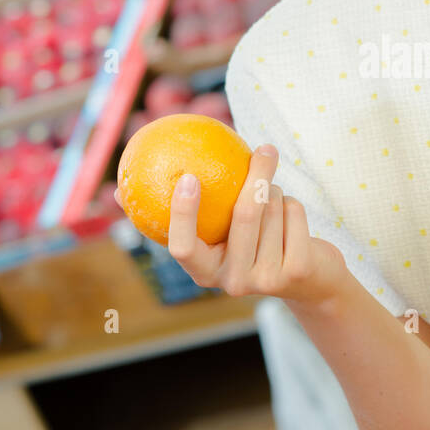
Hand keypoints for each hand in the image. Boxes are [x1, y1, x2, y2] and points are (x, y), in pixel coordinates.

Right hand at [114, 144, 348, 305]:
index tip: (188, 177)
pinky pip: (294, 215)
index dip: (183, 214)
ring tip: (275, 200)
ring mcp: (264, 281)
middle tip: (264, 148)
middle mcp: (231, 282)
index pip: (184, 247)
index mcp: (204, 272)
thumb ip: (188, 208)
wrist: (308, 281)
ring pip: (272, 209)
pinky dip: (295, 207)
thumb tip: (120, 184)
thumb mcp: (220, 229)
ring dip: (277, 194)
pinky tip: (293, 217)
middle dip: (257, 174)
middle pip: (244, 216)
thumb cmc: (252, 242)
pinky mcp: (296, 272)